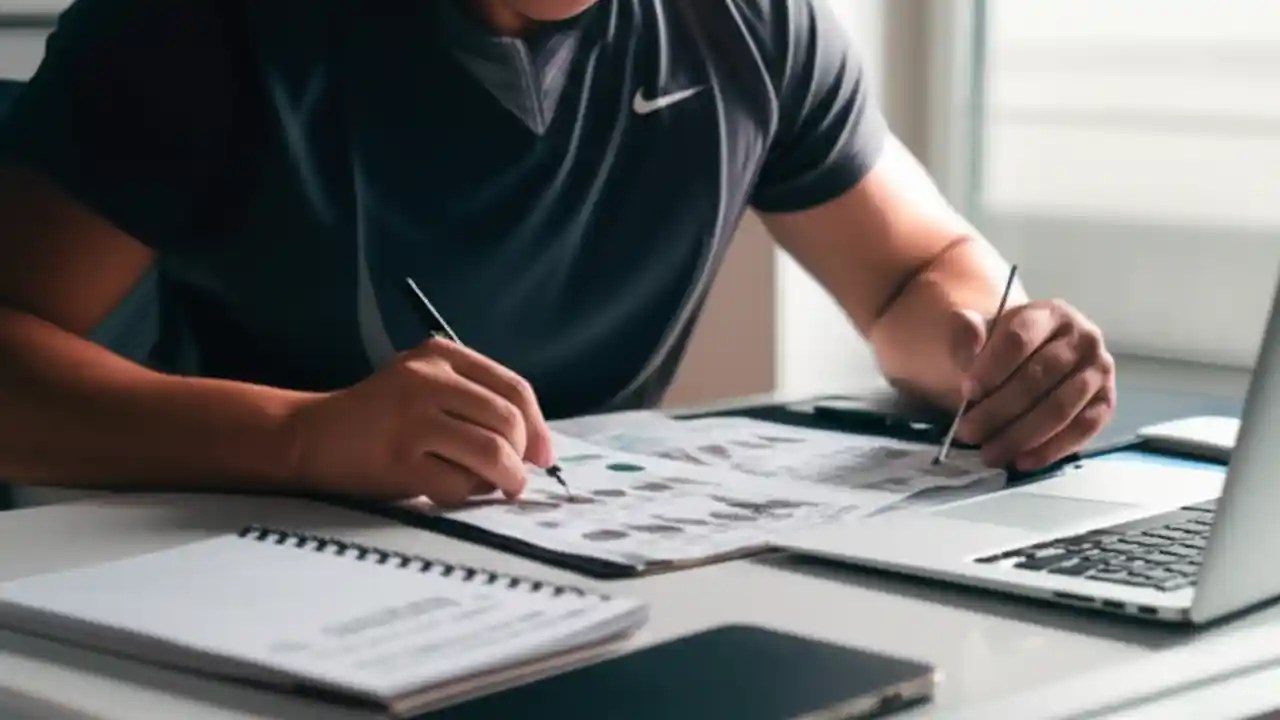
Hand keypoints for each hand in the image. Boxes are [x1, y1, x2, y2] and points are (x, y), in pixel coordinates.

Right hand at [285, 337, 552, 505]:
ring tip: (497, 488)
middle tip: (516, 478)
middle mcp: (428, 381)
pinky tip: (449, 490)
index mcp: (440, 356)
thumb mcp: (426, 387)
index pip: (513, 389)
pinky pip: (458, 484)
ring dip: (505, 479)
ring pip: (491, 453)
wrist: (311, 436)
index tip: (543, 455)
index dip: (538, 427)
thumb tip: (536, 448)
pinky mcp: (399, 460)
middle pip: (508, 421)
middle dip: (523, 457)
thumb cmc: (380, 417)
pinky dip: (464, 494)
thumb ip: (475, 403)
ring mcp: (412, 419)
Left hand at [950, 300, 1115, 469]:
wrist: (1036, 358)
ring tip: (989, 453)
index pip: (1018, 339)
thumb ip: (967, 333)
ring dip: (1020, 436)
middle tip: (968, 432)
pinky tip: (1021, 461)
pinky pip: (1081, 430)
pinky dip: (1050, 449)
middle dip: (998, 410)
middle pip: (1037, 378)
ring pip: (1059, 408)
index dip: (990, 368)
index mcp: (1049, 314)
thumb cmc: (1006, 348)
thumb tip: (967, 344)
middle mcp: (1083, 338)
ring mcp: (1100, 370)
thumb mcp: (983, 334)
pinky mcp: (1106, 401)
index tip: (966, 392)